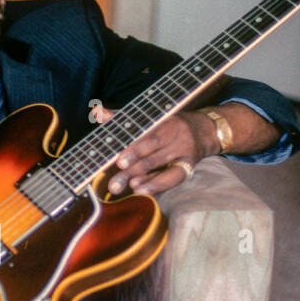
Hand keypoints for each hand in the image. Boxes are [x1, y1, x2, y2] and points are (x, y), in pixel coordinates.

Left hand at [92, 105, 217, 195]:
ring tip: (126, 187)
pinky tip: (141, 190)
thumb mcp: (148, 119)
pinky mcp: (189, 165)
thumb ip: (121, 118)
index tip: (119, 161)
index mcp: (164, 120)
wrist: (202, 130)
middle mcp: (176, 134)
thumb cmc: (166, 125)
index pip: (148, 136)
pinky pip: (174, 177)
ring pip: (162, 166)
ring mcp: (184, 150)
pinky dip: (157, 184)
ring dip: (143, 178)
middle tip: (114, 183)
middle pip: (153, 153)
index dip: (134, 149)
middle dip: (132, 169)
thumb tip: (97, 111)